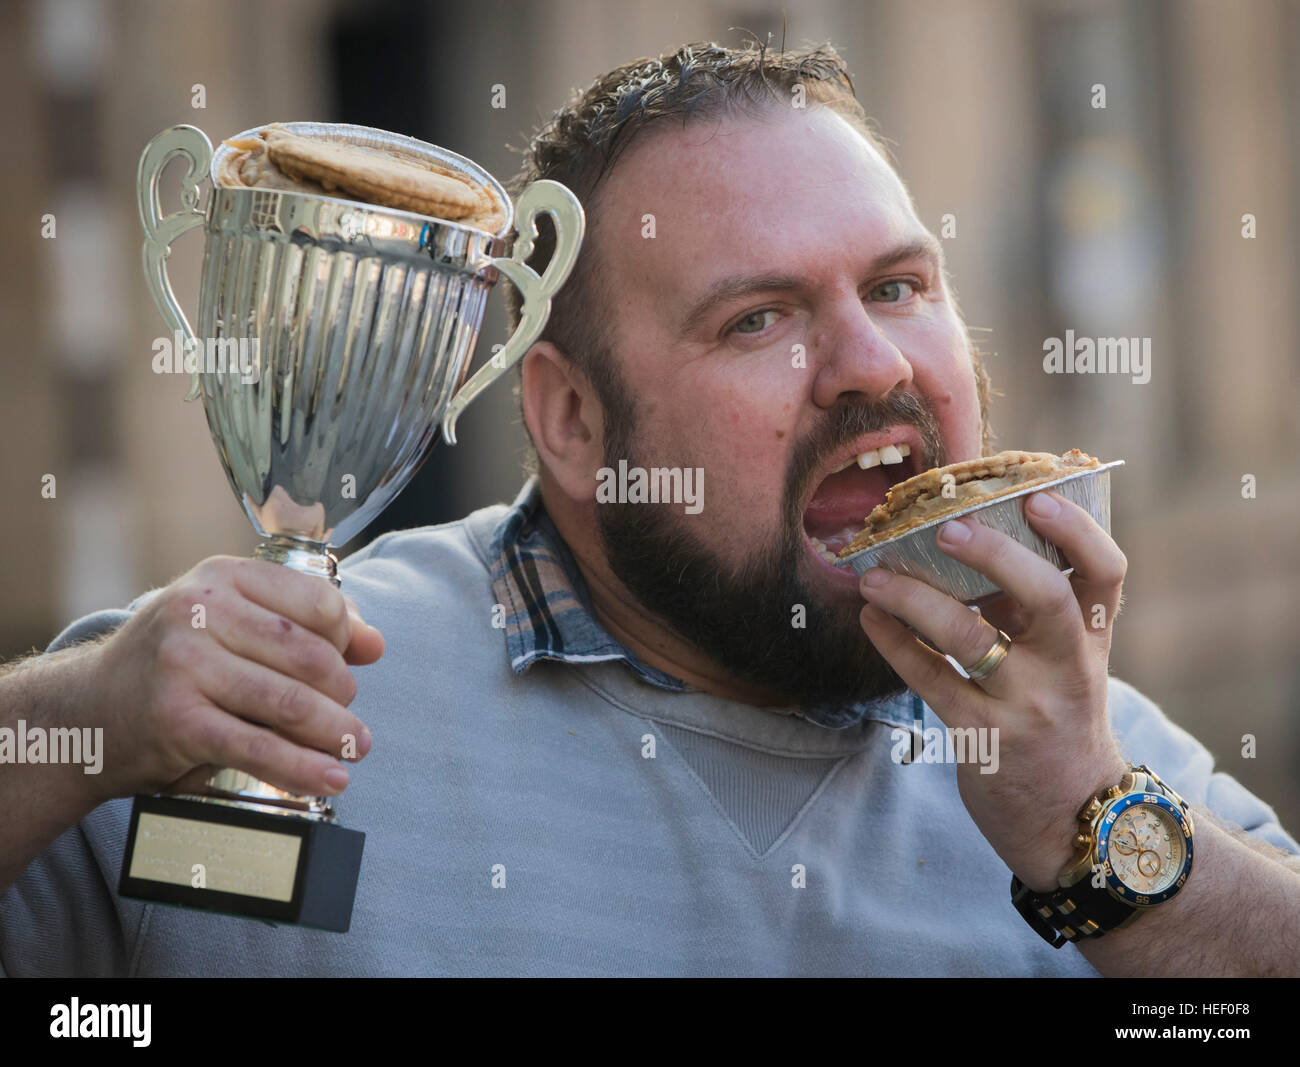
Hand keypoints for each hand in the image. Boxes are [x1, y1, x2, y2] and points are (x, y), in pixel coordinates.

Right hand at [90, 556, 383, 803]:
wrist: (86, 713)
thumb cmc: (175, 664)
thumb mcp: (231, 624)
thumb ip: (305, 625)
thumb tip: (375, 644)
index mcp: (222, 577)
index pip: (317, 602)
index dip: (346, 639)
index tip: (349, 666)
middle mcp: (200, 611)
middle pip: (310, 655)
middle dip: (343, 693)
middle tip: (349, 718)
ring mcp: (184, 664)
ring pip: (290, 702)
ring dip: (336, 733)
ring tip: (357, 750)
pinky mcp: (177, 720)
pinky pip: (258, 747)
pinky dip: (302, 767)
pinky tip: (330, 779)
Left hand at [858, 490, 1129, 890]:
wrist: (1072, 822)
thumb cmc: (1056, 723)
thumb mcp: (1065, 665)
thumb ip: (1031, 611)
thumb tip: (966, 539)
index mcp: (1091, 641)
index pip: (1106, 574)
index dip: (1077, 530)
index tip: (1038, 494)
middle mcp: (1067, 669)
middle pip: (1050, 597)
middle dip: (997, 555)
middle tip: (946, 528)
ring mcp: (1027, 706)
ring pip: (971, 639)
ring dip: (915, 599)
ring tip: (873, 576)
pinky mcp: (984, 740)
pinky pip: (930, 681)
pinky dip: (895, 645)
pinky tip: (870, 619)